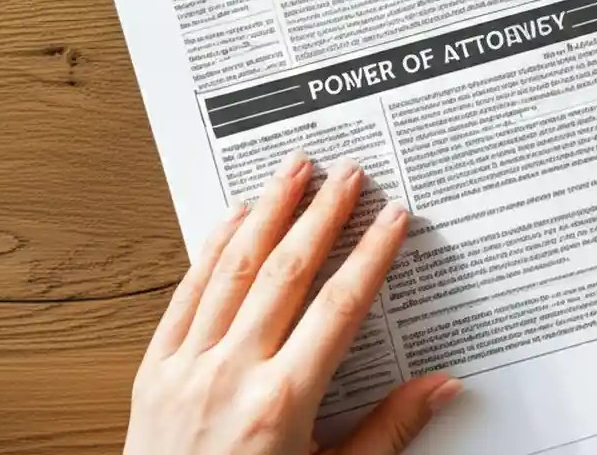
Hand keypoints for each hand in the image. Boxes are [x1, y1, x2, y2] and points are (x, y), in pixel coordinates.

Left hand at [126, 153, 461, 454]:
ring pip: (233, 269)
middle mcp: (232, 373)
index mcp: (281, 402)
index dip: (371, 255)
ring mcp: (188, 367)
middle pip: (287, 272)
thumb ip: (388, 430)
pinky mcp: (155, 369)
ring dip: (267, 211)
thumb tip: (442, 388)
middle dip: (322, 214)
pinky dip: (210, 250)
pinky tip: (231, 217)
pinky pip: (186, 294)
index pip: (339, 307)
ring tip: (292, 169)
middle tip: (348, 172)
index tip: (392, 218)